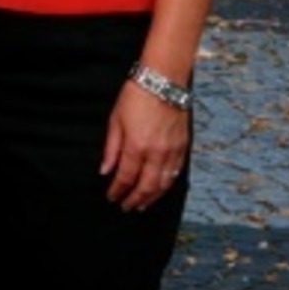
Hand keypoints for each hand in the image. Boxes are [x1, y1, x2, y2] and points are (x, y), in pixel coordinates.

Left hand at [100, 80, 189, 210]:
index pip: (126, 177)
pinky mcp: (183, 147)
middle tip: (126, 206)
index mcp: (136, 146)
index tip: (111, 197)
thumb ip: (111, 148)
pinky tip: (159, 189)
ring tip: (142, 205)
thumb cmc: (135, 97)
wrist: (163, 82)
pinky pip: (175, 173)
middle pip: (146, 186)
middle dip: (135, 199)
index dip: (118, 190)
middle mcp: (156, 153)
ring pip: (163, 184)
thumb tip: (105, 170)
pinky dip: (166, 185)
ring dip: (152, 197)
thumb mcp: (115, 120)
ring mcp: (172, 151)